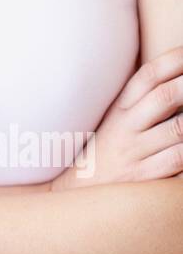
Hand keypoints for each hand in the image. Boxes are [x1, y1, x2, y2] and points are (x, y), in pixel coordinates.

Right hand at [52, 45, 182, 189]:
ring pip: (179, 129)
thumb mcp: (117, 121)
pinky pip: (179, 159)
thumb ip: (143, 100)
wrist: (80, 192)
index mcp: (121, 107)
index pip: (149, 75)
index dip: (175, 61)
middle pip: (165, 96)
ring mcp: (136, 152)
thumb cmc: (108, 152)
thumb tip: (176, 80)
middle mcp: (126, 126)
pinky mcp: (145, 176)